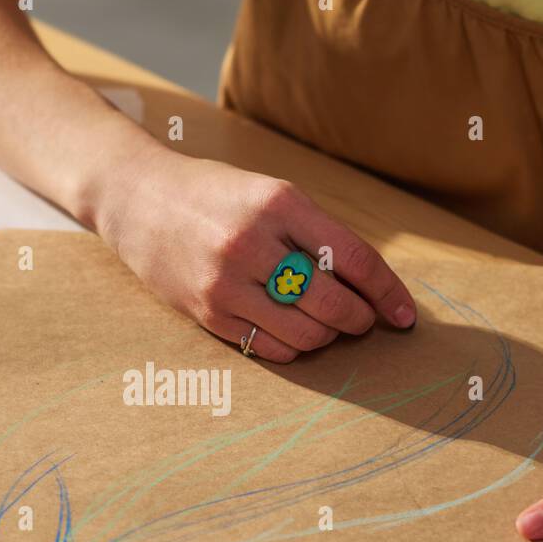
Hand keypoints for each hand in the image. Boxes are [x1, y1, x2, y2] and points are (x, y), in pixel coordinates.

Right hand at [97, 148, 416, 362]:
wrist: (138, 198)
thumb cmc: (213, 195)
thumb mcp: (268, 194)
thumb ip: (316, 234)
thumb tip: (369, 285)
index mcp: (278, 204)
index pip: (354, 259)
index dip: (387, 292)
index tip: (405, 314)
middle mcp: (252, 243)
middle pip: (333, 304)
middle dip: (359, 320)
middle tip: (362, 321)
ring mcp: (226, 282)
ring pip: (305, 334)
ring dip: (326, 336)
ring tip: (325, 324)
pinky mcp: (207, 312)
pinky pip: (270, 347)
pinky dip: (293, 347)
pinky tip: (293, 333)